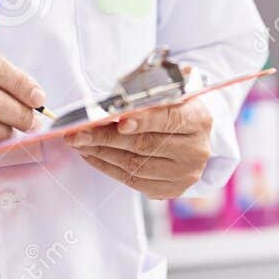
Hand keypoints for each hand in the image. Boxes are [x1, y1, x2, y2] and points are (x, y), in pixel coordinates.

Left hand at [66, 97, 214, 199]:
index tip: (120, 121)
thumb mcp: (163, 89)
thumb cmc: (171, 105)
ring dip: (102, 154)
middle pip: (147, 145)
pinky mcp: (170, 189)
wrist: (190, 132)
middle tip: (79, 133)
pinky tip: (91, 155)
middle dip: (107, 137)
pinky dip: (107, 167)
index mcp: (199, 119)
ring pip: (136, 166)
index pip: (170, 119)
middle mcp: (196, 150)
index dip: (145, 120)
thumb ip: (141, 93)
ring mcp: (184, 174)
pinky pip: (133, 181)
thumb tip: (110, 102)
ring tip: (79, 143)